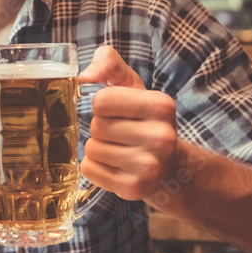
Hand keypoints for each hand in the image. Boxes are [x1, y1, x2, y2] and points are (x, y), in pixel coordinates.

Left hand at [77, 45, 179, 202]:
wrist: (167, 166)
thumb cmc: (142, 119)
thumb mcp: (131, 86)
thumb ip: (108, 63)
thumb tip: (84, 76)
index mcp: (161, 105)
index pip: (102, 100)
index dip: (103, 105)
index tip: (119, 112)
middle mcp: (162, 137)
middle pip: (97, 126)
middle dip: (100, 128)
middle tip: (120, 134)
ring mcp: (150, 166)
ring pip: (92, 149)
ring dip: (97, 148)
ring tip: (119, 150)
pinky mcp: (135, 188)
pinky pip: (90, 170)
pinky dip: (94, 167)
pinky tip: (114, 165)